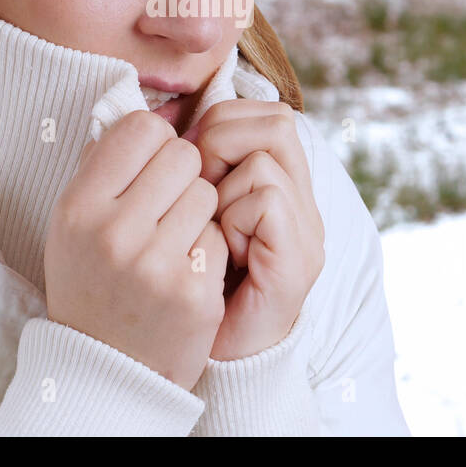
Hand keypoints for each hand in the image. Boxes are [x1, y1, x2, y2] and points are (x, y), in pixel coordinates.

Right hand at [45, 110, 227, 390]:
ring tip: (174, 242)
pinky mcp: (193, 293)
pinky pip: (220, 236)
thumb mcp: (74, 223)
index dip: (155, 142)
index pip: (141, 128)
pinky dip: (209, 251)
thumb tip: (150, 108)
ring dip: (199, 212)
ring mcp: (155, 264)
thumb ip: (103, 165)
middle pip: (183, 155)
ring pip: (207, 193)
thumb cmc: (92, 281)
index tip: (150, 168)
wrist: (103, 370)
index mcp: (79, 206)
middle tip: (167, 208)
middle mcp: (113, 232)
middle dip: (183, 175)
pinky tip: (187, 273)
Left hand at [181, 100, 324, 360]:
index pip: (263, 110)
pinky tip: (223, 248)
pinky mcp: (300, 256)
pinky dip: (234, 215)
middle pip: (275, 121)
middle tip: (195, 182)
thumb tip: (160, 115)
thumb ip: (186, 167)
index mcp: (276, 181)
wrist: (203, 356)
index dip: (220, 119)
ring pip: (266, 157)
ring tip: (208, 222)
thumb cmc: (185, 282)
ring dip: (222, 184)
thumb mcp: (184, 212)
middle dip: (221, 139)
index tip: (185, 156)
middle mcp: (300, 199)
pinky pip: (266, 198)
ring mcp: (306, 228)